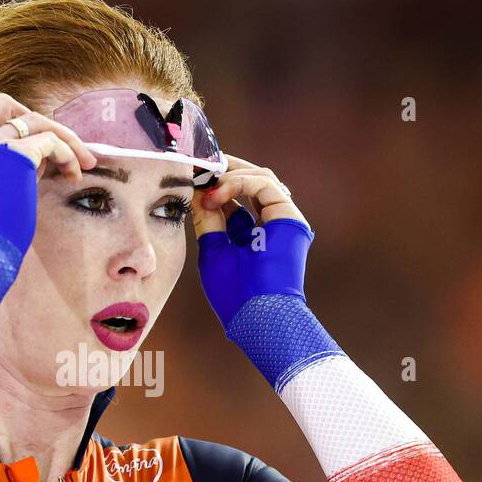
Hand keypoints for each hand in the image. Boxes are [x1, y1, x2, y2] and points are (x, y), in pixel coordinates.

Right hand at [0, 93, 98, 258]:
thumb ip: (7, 172)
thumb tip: (42, 160)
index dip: (18, 130)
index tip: (39, 155)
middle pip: (7, 106)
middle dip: (39, 122)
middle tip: (65, 146)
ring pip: (35, 120)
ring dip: (64, 138)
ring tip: (84, 162)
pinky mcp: (15, 154)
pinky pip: (51, 142)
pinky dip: (68, 155)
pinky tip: (75, 175)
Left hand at [191, 153, 314, 330]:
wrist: (257, 315)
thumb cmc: (235, 293)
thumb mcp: (213, 250)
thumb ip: (209, 221)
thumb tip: (197, 195)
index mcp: (255, 234)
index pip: (237, 198)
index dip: (215, 184)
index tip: (191, 176)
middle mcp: (272, 224)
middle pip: (251, 182)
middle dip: (223, 171)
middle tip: (198, 166)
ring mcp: (283, 220)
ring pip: (260, 178)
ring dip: (228, 176)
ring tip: (203, 182)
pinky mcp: (289, 218)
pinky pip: (265, 184)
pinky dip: (238, 184)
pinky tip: (216, 195)